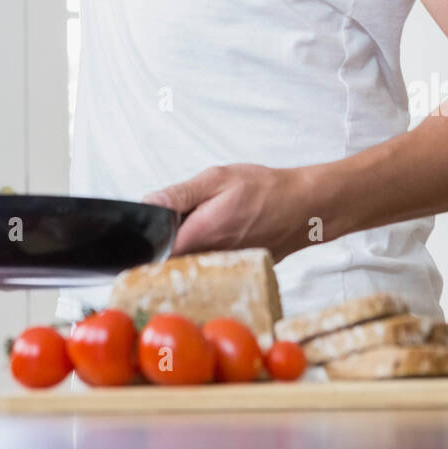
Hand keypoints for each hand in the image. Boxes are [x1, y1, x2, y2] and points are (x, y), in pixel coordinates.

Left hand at [142, 163, 332, 262]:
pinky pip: (208, 265)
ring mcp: (222, 268)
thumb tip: (149, 204)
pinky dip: (204, 253)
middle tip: (174, 221)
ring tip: (196, 225)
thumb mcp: (218, 178)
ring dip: (183, 249)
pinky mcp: (233, 270)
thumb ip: (180, 194)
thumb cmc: (264, 190)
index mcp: (201, 234)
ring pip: (189, 264)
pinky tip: (214, 235)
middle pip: (170, 260)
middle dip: (163, 244)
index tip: (143, 229)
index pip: (156, 251)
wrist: (304, 208)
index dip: (145, 241)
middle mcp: (210, 258)